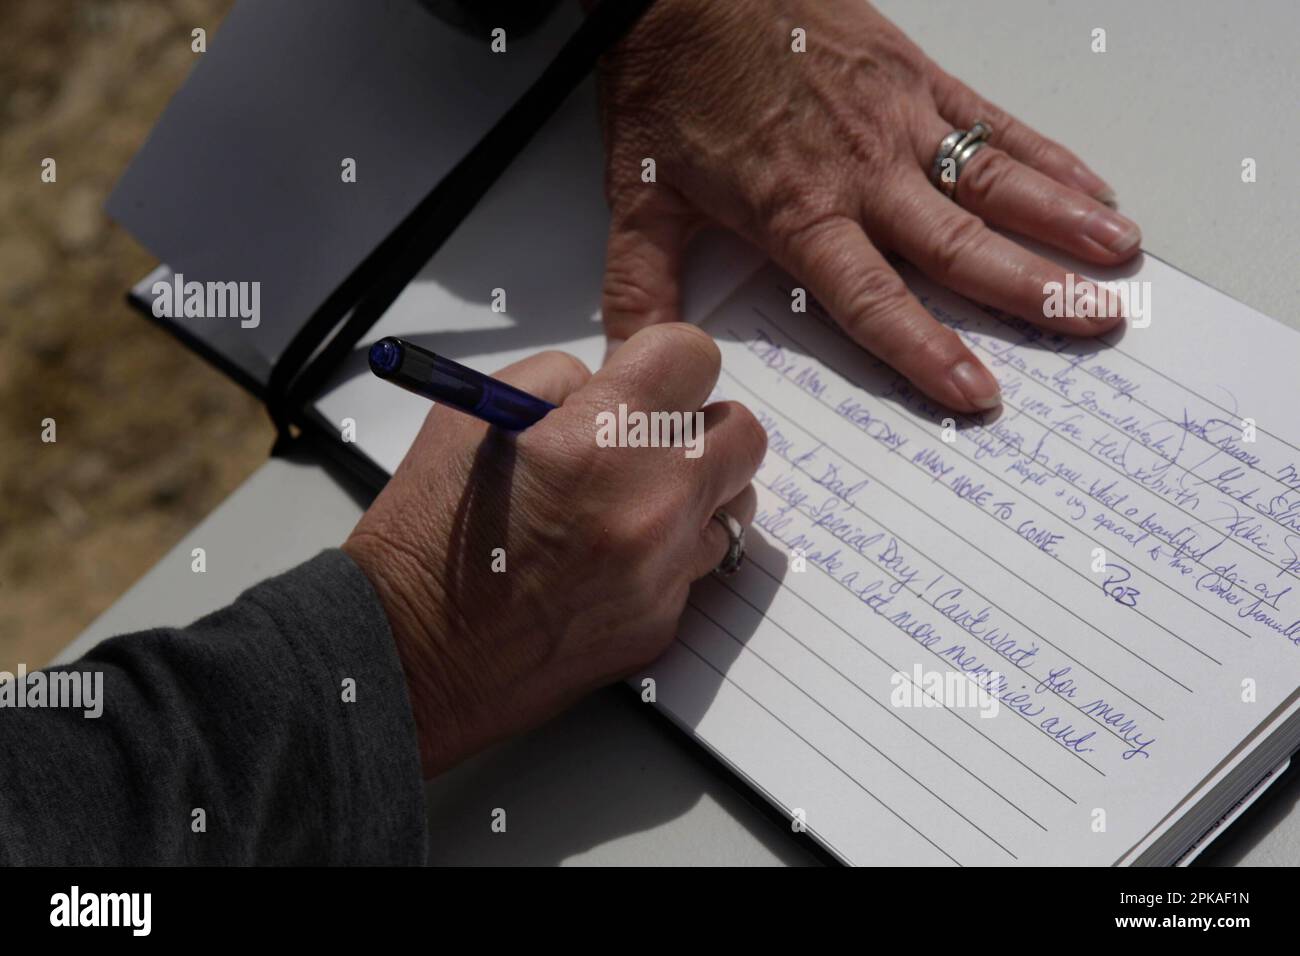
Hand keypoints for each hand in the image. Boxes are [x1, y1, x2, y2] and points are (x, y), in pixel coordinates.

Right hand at [342, 325, 764, 776]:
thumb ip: (558, 383)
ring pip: (733, 507)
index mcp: (602, 440)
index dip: (665, 362)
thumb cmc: (427, 538)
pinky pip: (696, 568)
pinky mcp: (662, 623)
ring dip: (694, 494)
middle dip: (701, 425)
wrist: (407, 656)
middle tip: (648, 439)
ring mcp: (663, 572)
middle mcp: (651, 506)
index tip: (643, 379)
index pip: (695, 358)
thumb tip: (609, 385)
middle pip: (744, 434)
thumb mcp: (474, 418)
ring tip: (626, 504)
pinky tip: (606, 561)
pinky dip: (666, 554)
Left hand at [597, 0, 1141, 411]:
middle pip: (957, 245)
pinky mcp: (915, 74)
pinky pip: (991, 120)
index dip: (926, 349)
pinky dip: (1046, 154)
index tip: (977, 392)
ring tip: (1119, 260)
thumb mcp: (642, 195)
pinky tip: (1092, 182)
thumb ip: (643, 286)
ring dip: (1061, 222)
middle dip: (1030, 290)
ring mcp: (897, 120)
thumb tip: (633, 361)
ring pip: (994, 180)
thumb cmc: (670, 84)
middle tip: (1095, 325)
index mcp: (799, 213)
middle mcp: (861, 172)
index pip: (873, 298)